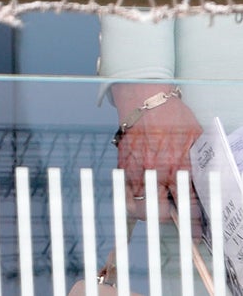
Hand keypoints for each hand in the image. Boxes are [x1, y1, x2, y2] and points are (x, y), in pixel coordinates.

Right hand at [112, 82, 202, 223]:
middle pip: (158, 212)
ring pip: (137, 205)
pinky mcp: (123, 162)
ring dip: (147, 213)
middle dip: (168, 221)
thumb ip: (199, 163)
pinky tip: (139, 200)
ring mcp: (137, 168)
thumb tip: (205, 183)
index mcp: (179, 166)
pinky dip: (131, 199)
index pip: (187, 203)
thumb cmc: (172, 115)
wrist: (144, 98)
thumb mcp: (195, 139)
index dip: (193, 221)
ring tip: (155, 213)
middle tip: (175, 220)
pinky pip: (125, 190)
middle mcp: (156, 170)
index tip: (196, 230)